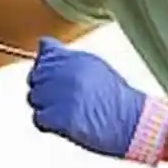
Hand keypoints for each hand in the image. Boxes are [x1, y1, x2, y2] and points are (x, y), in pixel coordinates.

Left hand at [27, 37, 167, 163]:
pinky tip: (64, 124)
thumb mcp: (93, 66)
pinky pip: (39, 119)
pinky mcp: (60, 117)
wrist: (133, 122)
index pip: (42, 56)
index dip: (46, 71)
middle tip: (64, 101)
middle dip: (44, 89)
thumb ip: (65, 56)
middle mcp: (65, 73)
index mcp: (74, 58)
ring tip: (67, 112)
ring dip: (46, 107)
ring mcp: (61, 95)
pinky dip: (48, 124)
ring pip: (34, 99)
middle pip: (34, 78)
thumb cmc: (116, 97)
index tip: (57, 81)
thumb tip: (43, 43)